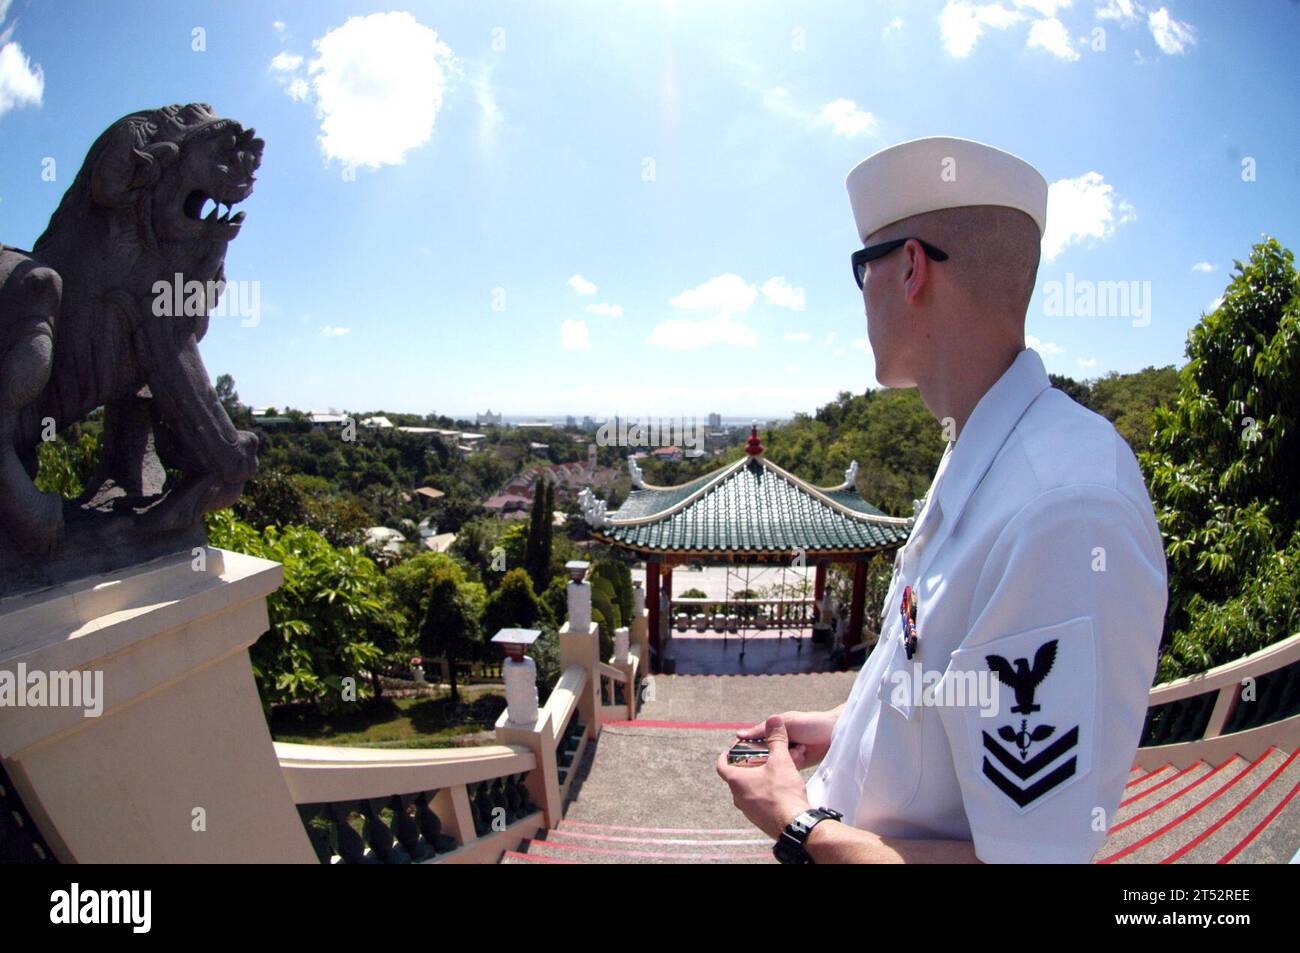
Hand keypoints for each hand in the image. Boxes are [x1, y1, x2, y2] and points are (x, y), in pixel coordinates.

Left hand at [717, 716, 811, 839]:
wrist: (796, 825)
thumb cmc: (784, 793)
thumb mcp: (781, 761)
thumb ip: (776, 739)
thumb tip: (774, 720)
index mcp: (737, 781)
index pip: (721, 765)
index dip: (725, 755)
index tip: (731, 750)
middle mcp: (738, 797)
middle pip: (736, 777)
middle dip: (746, 766)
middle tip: (757, 757)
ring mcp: (748, 811)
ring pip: (747, 790)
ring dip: (756, 780)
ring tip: (770, 772)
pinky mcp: (760, 820)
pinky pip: (757, 802)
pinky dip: (764, 793)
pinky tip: (778, 789)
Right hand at [736, 709, 835, 769]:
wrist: (836, 733)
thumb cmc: (811, 722)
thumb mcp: (786, 722)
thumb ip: (763, 730)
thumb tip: (739, 734)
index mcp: (772, 732)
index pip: (752, 743)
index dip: (745, 750)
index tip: (738, 757)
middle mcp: (777, 745)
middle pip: (762, 756)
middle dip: (766, 758)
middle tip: (772, 756)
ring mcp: (786, 755)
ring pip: (775, 764)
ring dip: (784, 759)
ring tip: (798, 749)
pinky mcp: (796, 765)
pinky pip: (788, 769)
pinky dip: (793, 765)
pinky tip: (801, 755)